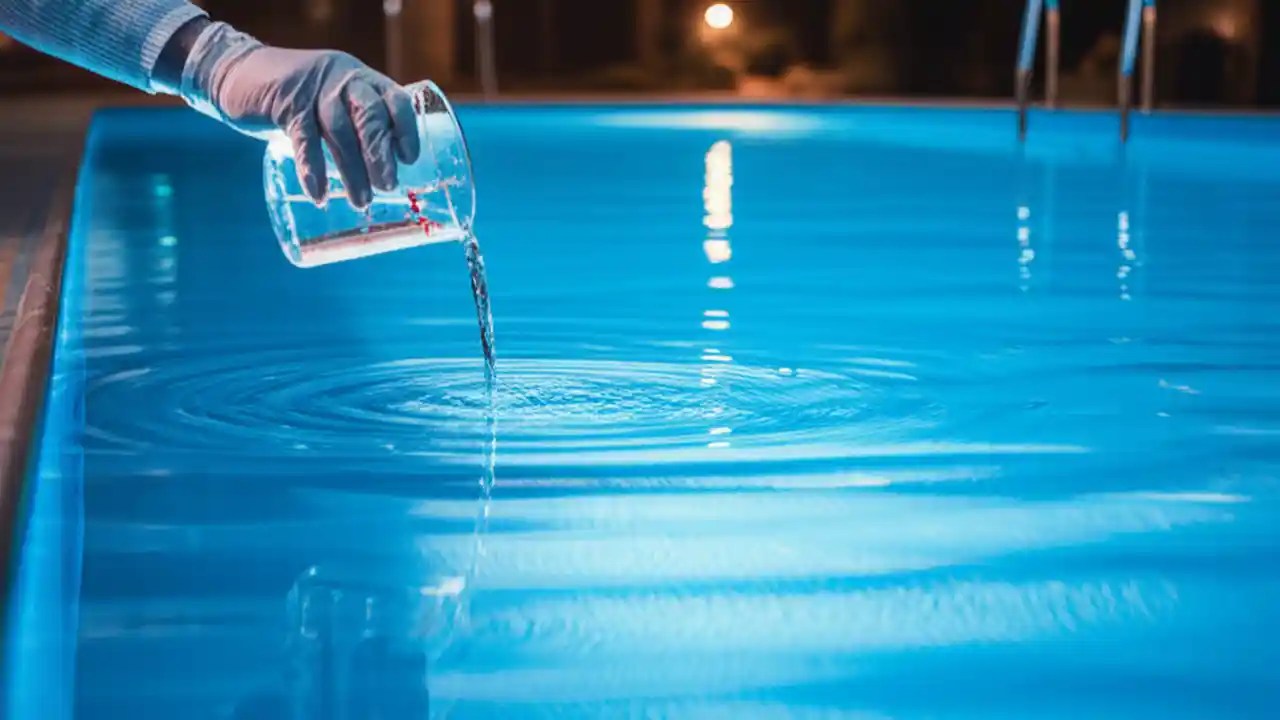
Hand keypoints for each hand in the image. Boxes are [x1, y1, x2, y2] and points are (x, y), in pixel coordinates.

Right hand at [181, 23, 420, 207]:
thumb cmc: (297, 98)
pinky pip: (304, 139)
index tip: (409, 159)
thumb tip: (386, 171)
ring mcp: (313, 89)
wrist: (238, 72)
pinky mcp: (284, 102)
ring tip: (360, 201)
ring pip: (339, 131)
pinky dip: (313, 169)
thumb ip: (356, 126)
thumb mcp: (333, 103)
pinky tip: (319, 194)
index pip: (394, 100)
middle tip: (387, 186)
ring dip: (351, 170)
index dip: (405, 129)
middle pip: (369, 115)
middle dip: (380, 154)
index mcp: (362, 79)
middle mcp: (342, 79)